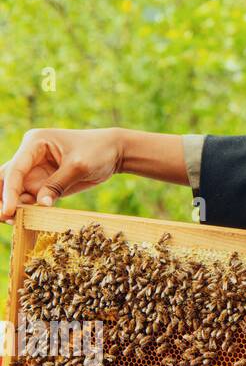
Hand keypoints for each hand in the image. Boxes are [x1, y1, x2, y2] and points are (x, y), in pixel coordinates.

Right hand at [1, 128, 122, 224]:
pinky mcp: (42, 183)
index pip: (15, 170)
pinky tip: (21, 220)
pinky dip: (23, 208)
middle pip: (5, 178)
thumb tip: (41, 204)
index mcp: (34, 143)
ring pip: (13, 190)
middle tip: (3, 218)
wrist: (114, 152)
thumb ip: (58, 184)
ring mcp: (34, 170)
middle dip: (1, 198)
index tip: (8, 211)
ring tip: (11, 222)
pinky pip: (27, 197)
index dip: (9, 191)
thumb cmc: (97, 151)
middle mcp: (29, 156)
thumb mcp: (79, 166)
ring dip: (10, 205)